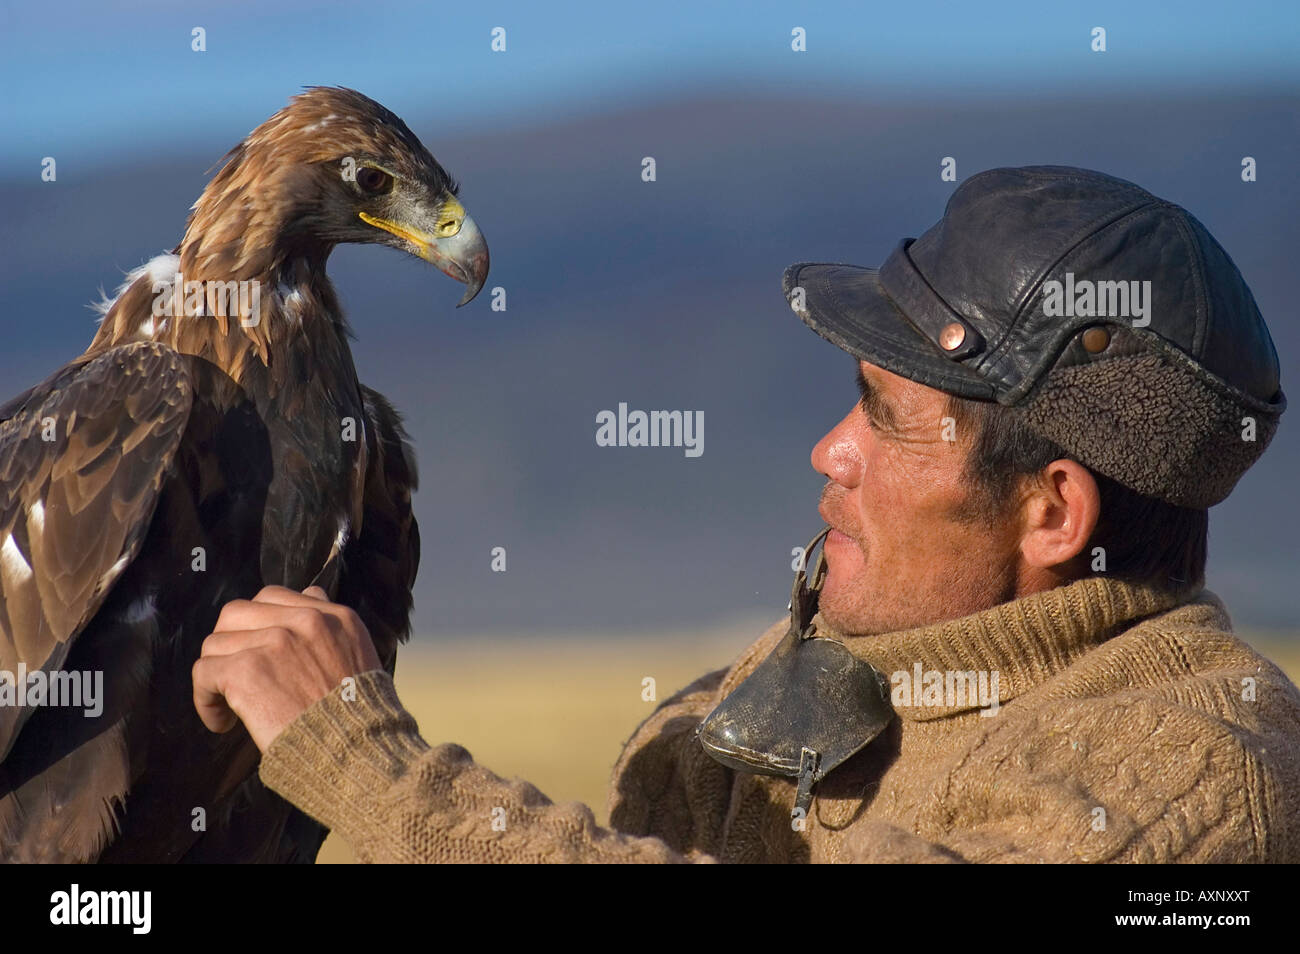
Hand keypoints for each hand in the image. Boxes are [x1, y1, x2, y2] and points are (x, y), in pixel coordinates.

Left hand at [192, 585, 382, 751]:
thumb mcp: (360, 658)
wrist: (359, 752)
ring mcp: (275, 641)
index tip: (258, 655)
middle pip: (237, 612)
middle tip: (235, 676)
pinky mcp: (247, 669)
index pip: (274, 598)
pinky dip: (206, 700)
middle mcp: (305, 620)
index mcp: (334, 617)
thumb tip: (311, 600)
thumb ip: (331, 630)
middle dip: (229, 644)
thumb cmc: (360, 721)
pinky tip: (223, 722)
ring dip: (217, 675)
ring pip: (216, 644)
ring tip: (229, 705)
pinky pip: (204, 672)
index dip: (257, 628)